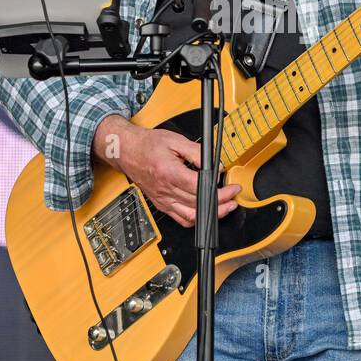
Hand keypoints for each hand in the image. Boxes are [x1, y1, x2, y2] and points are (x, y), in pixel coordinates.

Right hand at [94, 117, 240, 227]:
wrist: (126, 151)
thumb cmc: (147, 145)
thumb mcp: (175, 140)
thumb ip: (197, 153)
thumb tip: (215, 165)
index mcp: (169, 173)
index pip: (200, 189)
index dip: (219, 191)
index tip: (231, 187)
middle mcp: (165, 190)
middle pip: (198, 204)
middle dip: (221, 203)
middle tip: (233, 195)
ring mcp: (162, 200)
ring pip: (191, 217)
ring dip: (211, 215)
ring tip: (225, 207)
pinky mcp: (161, 204)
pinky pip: (180, 219)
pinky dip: (195, 219)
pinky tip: (205, 212)